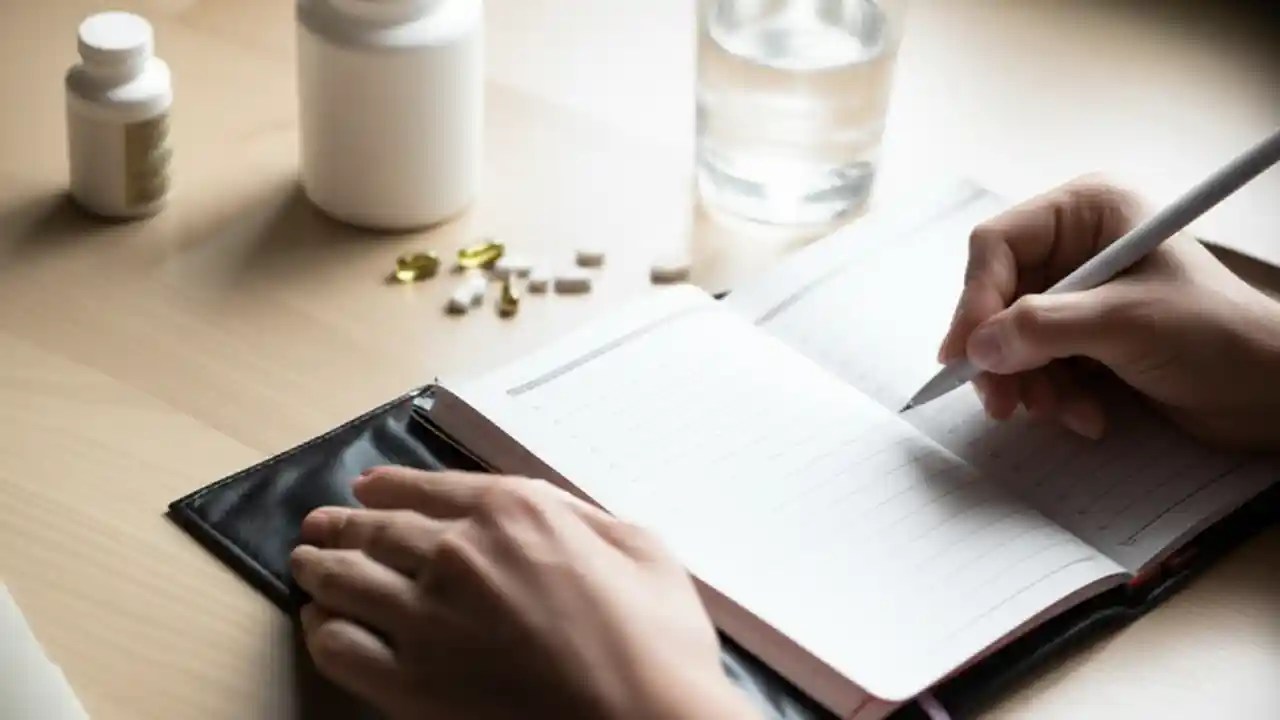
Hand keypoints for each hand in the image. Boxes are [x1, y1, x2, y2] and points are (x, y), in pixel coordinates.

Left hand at [290, 467, 756, 719]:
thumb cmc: (657, 646)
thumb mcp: (642, 549)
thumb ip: (585, 516)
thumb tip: (548, 507)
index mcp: (516, 512)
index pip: (430, 488)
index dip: (390, 485)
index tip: (367, 487)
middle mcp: (459, 555)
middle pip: (378, 529)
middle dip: (341, 523)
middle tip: (317, 526)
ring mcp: (427, 620)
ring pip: (345, 581)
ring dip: (318, 568)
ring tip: (305, 566)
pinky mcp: (410, 685)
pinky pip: (339, 648)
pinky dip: (320, 631)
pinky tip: (319, 627)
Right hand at [938, 177, 1279, 449]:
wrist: (1272, 393)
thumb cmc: (1219, 336)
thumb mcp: (1127, 324)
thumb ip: (1045, 328)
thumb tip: (976, 347)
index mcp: (1088, 212)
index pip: (998, 245)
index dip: (975, 299)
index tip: (966, 354)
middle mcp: (1077, 246)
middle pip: (998, 297)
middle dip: (1002, 355)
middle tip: (1002, 403)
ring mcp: (1080, 294)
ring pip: (1011, 339)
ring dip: (1029, 383)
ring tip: (1061, 412)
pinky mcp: (1086, 337)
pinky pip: (1037, 365)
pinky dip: (1053, 395)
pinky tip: (1088, 415)